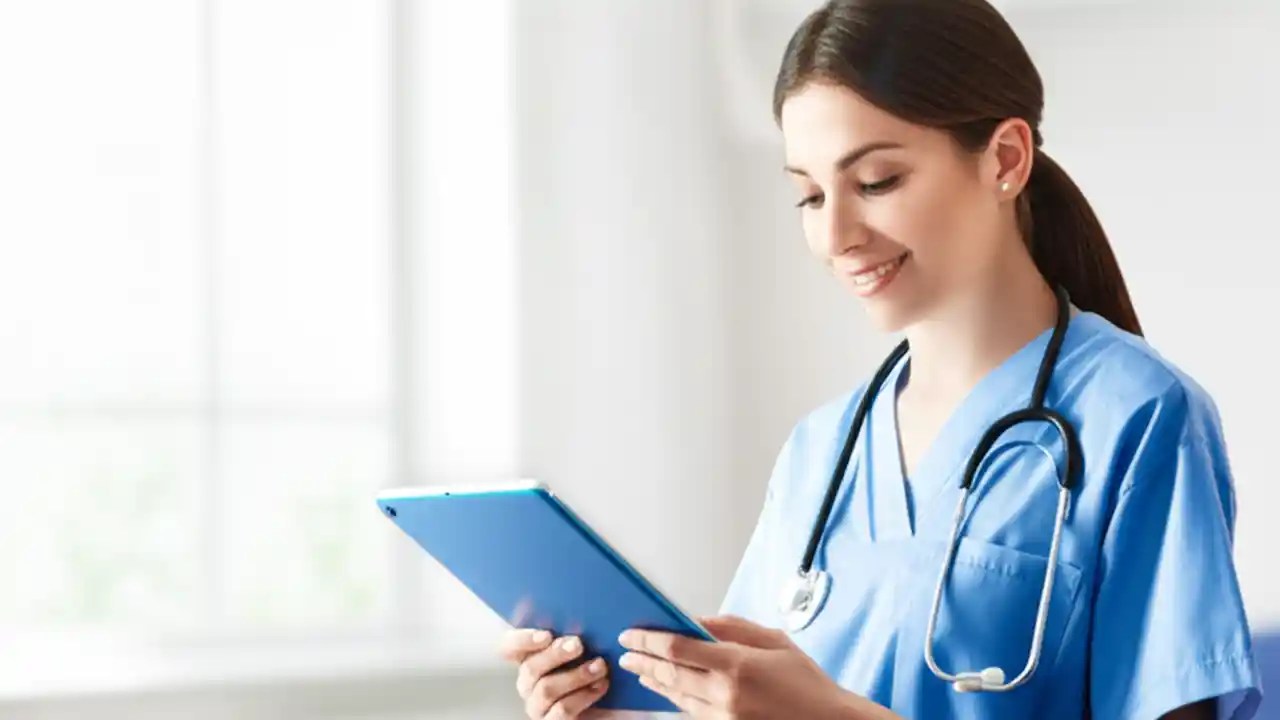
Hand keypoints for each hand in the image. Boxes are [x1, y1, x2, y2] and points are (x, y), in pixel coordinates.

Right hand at [498, 628, 612, 718]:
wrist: (611, 706)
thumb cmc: (593, 670)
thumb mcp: (583, 648)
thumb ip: (571, 634)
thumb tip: (576, 617)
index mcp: (529, 659)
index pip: (508, 647)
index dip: (521, 640)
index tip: (546, 634)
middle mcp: (528, 684)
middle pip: (530, 669)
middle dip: (555, 655)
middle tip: (578, 644)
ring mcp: (538, 706)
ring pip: (546, 689)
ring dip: (575, 675)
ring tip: (599, 666)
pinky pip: (562, 710)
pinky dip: (583, 696)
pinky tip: (600, 686)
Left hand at [617, 615, 893, 718]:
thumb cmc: (805, 681)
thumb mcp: (773, 641)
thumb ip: (733, 627)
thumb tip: (697, 618)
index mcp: (737, 665)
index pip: (678, 648)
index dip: (649, 639)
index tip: (631, 633)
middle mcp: (725, 694)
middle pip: (669, 674)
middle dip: (643, 660)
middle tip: (625, 652)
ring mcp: (723, 718)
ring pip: (676, 697)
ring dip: (654, 681)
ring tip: (638, 669)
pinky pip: (691, 714)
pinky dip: (675, 700)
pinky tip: (665, 690)